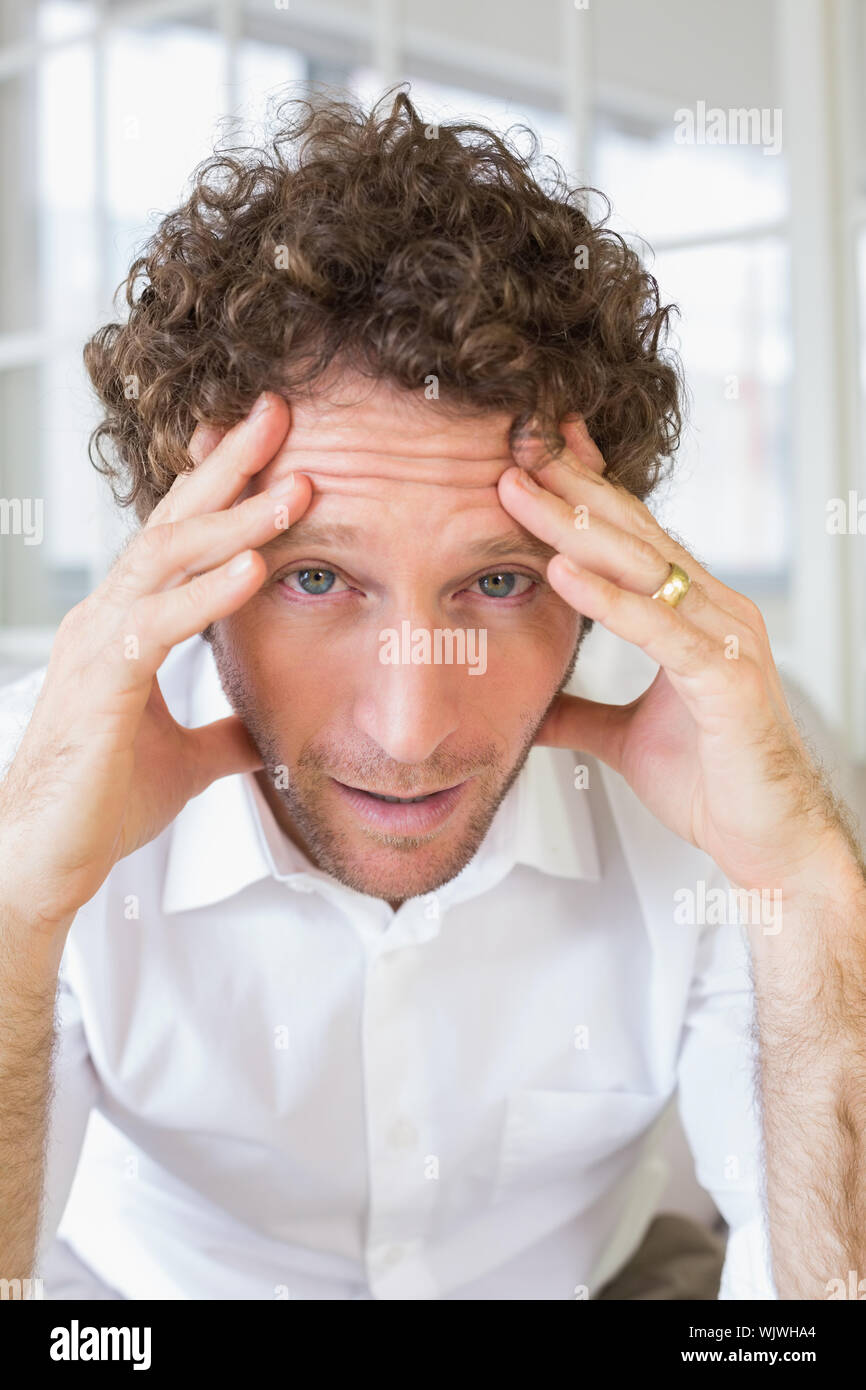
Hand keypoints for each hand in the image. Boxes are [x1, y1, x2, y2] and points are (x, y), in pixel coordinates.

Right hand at [0, 392, 310, 932]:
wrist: (45, 857)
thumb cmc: (101, 803)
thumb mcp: (186, 761)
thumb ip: (225, 734)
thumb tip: (265, 732)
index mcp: (126, 624)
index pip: (180, 539)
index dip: (224, 489)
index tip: (273, 445)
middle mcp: (107, 617)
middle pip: (173, 523)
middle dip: (229, 467)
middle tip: (279, 413)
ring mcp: (97, 643)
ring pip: (168, 560)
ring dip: (234, 520)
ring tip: (294, 486)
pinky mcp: (100, 682)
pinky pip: (159, 625)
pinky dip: (208, 593)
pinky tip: (254, 569)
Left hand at [497, 417, 852, 894]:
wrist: (768, 841)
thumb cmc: (713, 784)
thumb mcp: (623, 739)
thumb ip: (580, 713)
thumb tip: (531, 706)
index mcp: (693, 614)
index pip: (630, 537)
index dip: (583, 492)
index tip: (534, 452)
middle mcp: (714, 610)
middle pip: (631, 532)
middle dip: (569, 487)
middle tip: (515, 442)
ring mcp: (725, 637)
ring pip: (641, 566)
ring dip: (573, 525)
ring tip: (520, 488)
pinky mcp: (726, 677)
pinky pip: (659, 629)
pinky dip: (608, 598)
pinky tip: (562, 569)